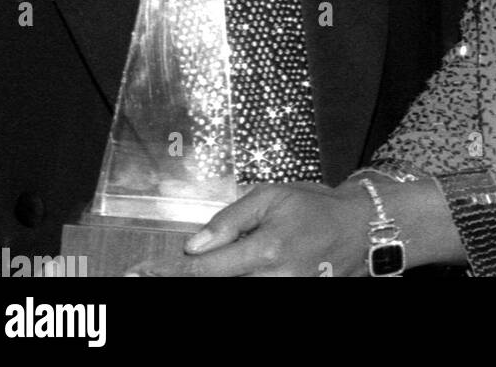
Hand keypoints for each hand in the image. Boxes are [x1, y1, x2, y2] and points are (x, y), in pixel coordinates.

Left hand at [126, 182, 370, 277]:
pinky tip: (222, 272)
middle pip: (213, 289)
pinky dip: (231, 283)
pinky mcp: (289, 298)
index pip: (204, 270)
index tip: (137, 274)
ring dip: (207, 281)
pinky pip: (252, 295)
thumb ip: (231, 220)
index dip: (168, 272)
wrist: (358, 229)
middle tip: (148, 273)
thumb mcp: (272, 196)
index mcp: (265, 251)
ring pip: (231, 294)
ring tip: (192, 265)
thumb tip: (194, 245)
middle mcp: (273, 282)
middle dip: (184, 278)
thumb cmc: (315, 206)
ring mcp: (282, 295)